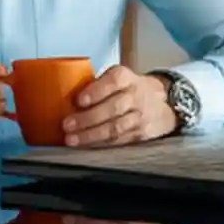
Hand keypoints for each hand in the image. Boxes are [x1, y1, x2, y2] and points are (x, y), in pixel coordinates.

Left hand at [62, 66, 176, 146]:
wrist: (162, 104)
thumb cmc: (129, 89)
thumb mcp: (118, 78)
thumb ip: (96, 85)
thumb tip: (62, 96)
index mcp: (127, 78)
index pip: (114, 81)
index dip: (96, 91)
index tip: (79, 100)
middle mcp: (135, 95)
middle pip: (113, 107)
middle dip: (88, 118)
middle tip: (67, 124)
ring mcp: (140, 116)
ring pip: (115, 128)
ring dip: (91, 135)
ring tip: (72, 139)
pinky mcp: (141, 134)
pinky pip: (119, 141)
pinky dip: (100, 144)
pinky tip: (86, 146)